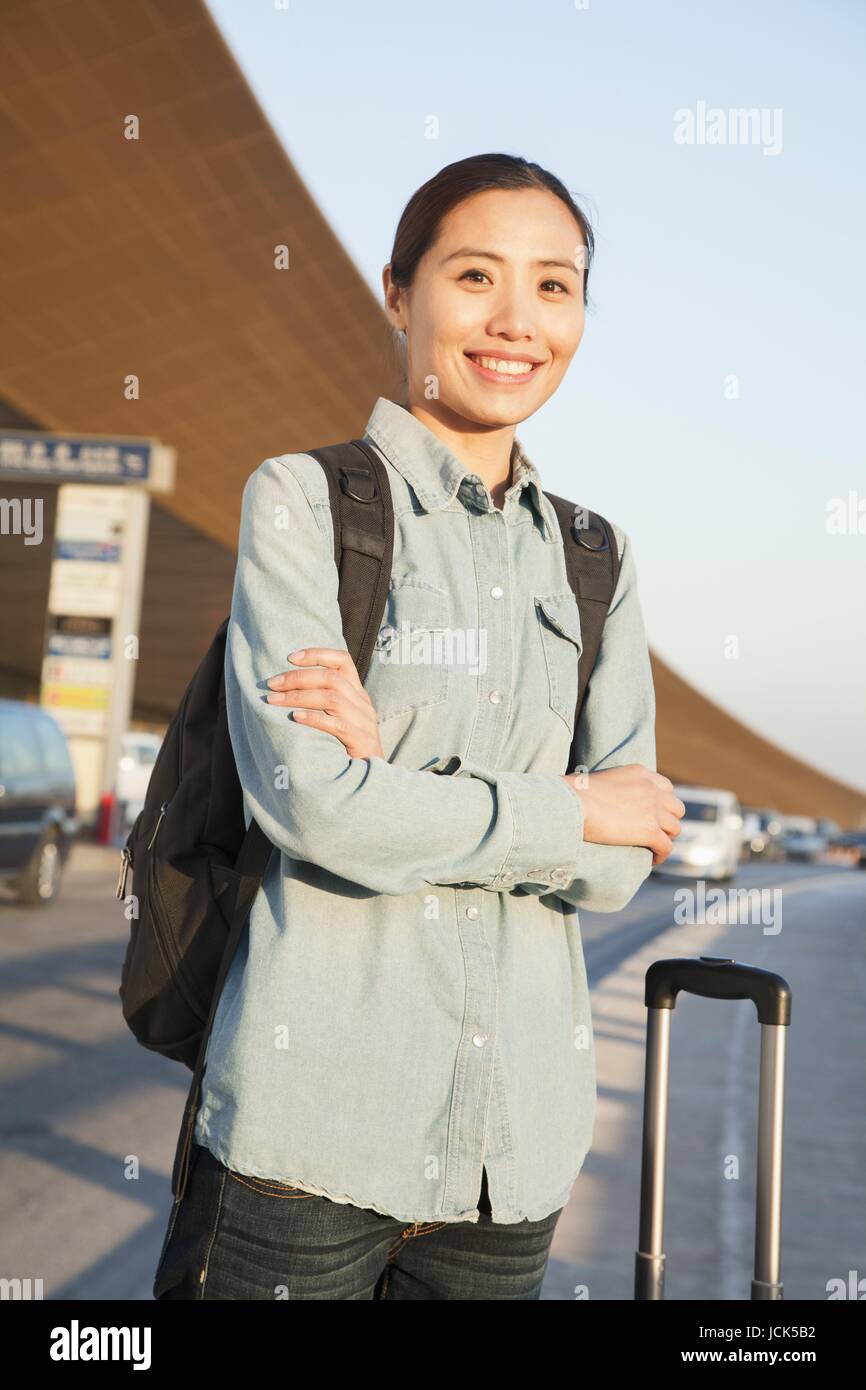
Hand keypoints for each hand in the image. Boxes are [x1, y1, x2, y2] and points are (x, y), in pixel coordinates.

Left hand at [265, 647, 384, 759]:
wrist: (368, 780)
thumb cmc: (345, 749)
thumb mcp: (337, 719)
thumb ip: (321, 703)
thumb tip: (284, 688)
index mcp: (357, 694)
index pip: (342, 661)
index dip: (317, 654)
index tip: (290, 657)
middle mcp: (363, 704)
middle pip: (332, 678)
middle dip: (298, 677)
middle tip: (271, 684)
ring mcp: (364, 723)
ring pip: (332, 698)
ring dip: (299, 697)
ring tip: (274, 700)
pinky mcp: (362, 742)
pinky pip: (338, 725)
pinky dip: (315, 719)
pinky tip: (295, 718)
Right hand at [562, 764, 684, 863]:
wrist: (574, 803)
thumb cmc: (574, 792)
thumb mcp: (599, 778)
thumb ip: (611, 785)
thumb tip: (595, 793)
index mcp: (640, 773)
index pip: (665, 787)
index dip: (662, 802)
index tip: (654, 813)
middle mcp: (652, 789)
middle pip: (676, 808)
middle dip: (668, 820)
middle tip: (656, 831)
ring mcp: (654, 810)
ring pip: (675, 828)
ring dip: (666, 837)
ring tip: (654, 847)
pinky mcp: (650, 831)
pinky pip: (666, 846)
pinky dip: (661, 854)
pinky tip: (653, 859)